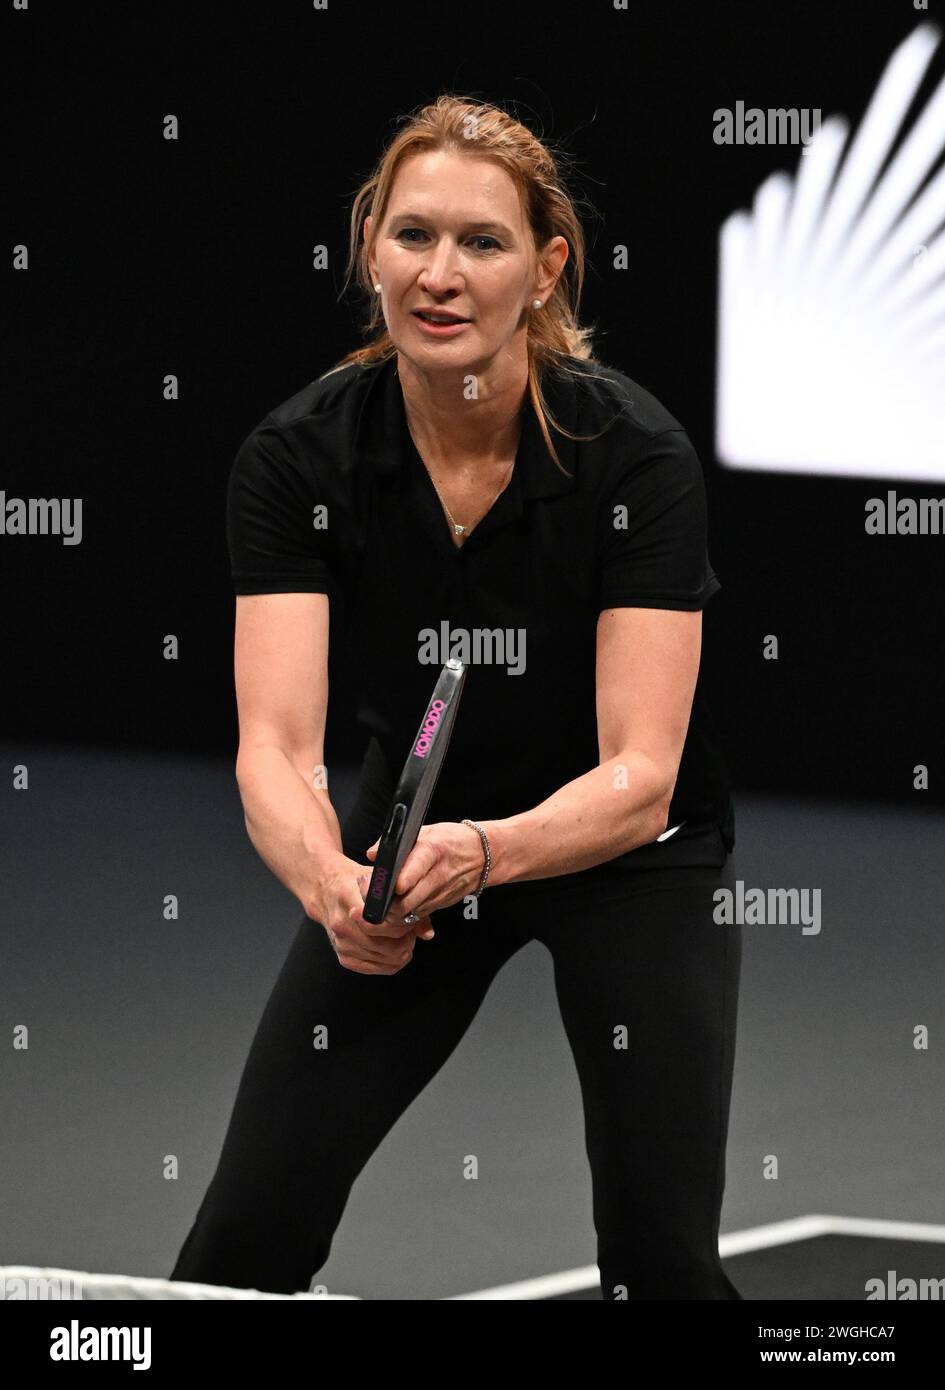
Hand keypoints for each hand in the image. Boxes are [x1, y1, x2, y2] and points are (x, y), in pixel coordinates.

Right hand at [307, 851, 434, 975]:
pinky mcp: (343, 957)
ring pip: (385, 961)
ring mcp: (342, 943)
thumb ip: (407, 905)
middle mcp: (343, 924)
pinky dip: (388, 961)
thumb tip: (427, 933)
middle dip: (406, 942)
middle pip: (387, 948)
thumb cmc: (357, 884)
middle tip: (409, 931)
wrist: (327, 891)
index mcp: (350, 899)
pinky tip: (390, 947)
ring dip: (399, 952)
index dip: (404, 926)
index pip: (384, 925)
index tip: (409, 920)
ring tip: (400, 937)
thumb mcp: (381, 882)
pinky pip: (375, 968)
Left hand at [365, 821, 485, 918]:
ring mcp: (441, 893)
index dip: (396, 883)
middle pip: (408, 900)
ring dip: (393, 912)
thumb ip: (396, 842)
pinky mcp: (442, 904)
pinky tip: (396, 905)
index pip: (413, 871)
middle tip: (369, 898)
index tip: (382, 886)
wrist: (484, 854)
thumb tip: (372, 854)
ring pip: (411, 912)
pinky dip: (405, 913)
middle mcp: (438, 875)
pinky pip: (419, 913)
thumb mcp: (426, 831)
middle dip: (386, 904)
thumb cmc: (452, 839)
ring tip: (378, 903)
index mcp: (433, 851)